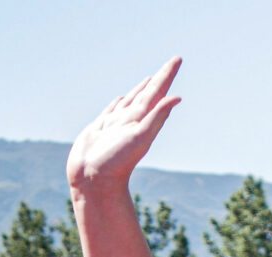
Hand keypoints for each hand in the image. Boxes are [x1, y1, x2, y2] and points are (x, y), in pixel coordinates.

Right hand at [67, 58, 182, 192]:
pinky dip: (119, 103)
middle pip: (149, 93)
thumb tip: (177, 98)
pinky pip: (112, 110)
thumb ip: (157, 117)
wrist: (93, 181)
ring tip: (151, 78)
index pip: (158, 92)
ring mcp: (116, 125)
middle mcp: (131, 120)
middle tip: (173, 62)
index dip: (167, 75)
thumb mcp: (140, 137)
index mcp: (142, 119)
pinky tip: (122, 99)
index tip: (178, 59)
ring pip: (131, 101)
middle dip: (160, 77)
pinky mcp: (100, 130)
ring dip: (141, 89)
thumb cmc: (116, 162)